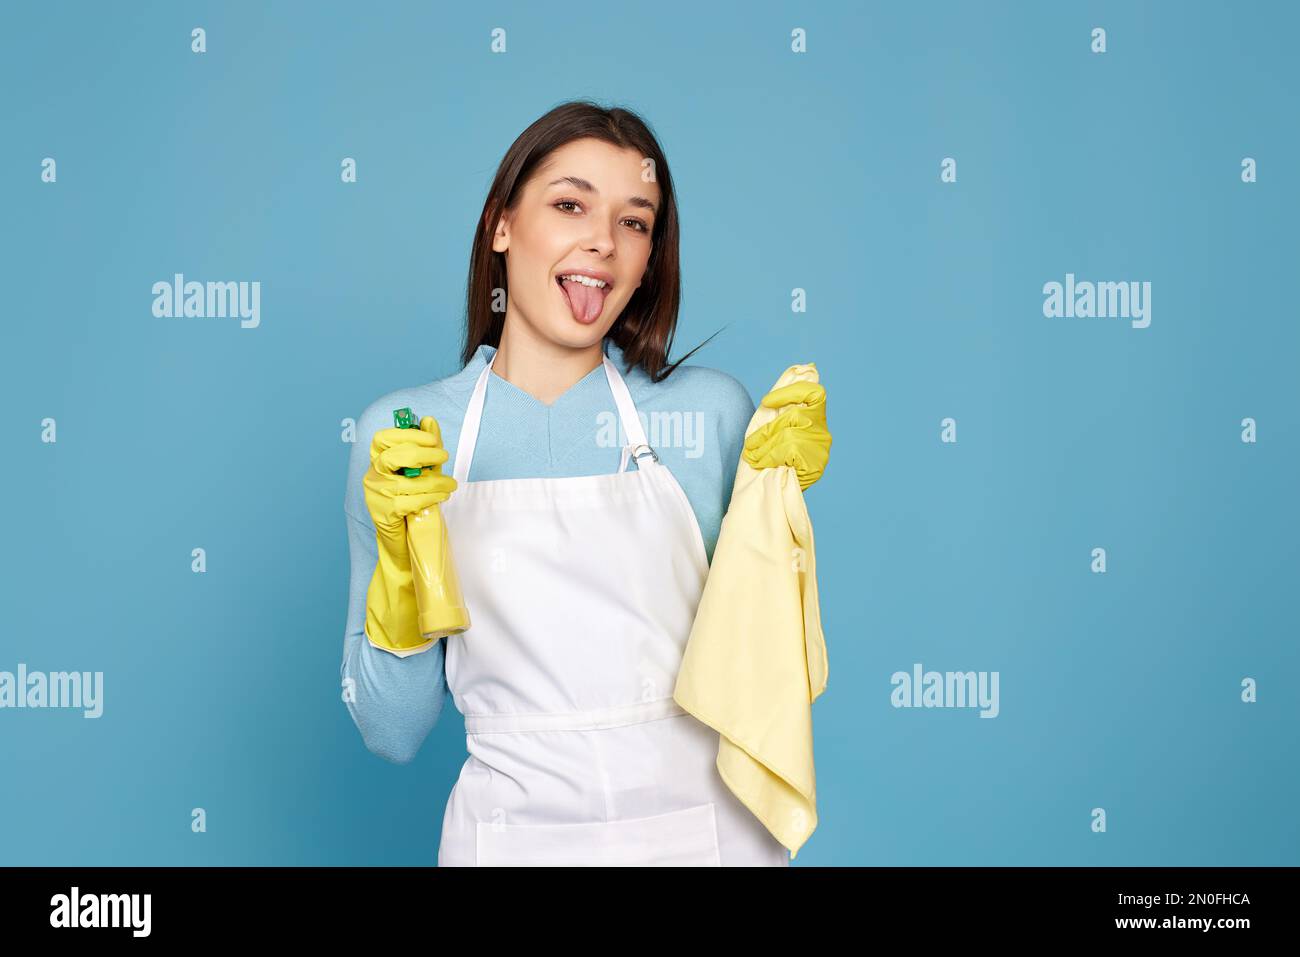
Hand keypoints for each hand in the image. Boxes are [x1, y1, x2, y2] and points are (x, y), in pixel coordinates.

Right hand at [363, 416, 456, 531]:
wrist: (400, 530)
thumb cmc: (409, 494)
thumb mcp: (418, 468)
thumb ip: (424, 446)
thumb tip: (430, 421)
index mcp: (377, 458)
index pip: (383, 438)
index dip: (408, 435)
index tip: (432, 439)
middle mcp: (373, 474)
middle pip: (394, 457)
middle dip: (424, 454)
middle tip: (444, 456)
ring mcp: (377, 494)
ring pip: (408, 483)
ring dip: (436, 482)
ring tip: (451, 483)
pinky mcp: (385, 512)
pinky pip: (412, 501)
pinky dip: (432, 497)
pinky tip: (443, 495)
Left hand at [741, 381, 830, 490]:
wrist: (763, 492)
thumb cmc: (766, 456)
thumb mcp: (772, 424)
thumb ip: (785, 398)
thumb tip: (806, 366)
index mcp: (814, 421)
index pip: (815, 394)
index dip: (790, 392)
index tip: (767, 402)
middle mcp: (822, 435)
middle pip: (796, 415)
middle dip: (768, 429)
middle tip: (752, 444)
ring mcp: (820, 451)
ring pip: (789, 433)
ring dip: (765, 445)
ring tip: (754, 456)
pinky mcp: (815, 465)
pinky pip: (788, 450)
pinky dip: (769, 456)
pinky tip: (763, 464)